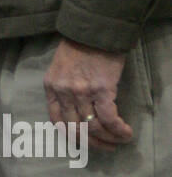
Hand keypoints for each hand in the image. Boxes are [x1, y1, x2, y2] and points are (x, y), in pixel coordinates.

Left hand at [44, 37, 131, 151]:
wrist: (95, 30)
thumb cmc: (79, 46)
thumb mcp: (60, 67)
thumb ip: (63, 88)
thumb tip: (76, 110)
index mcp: (51, 87)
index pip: (56, 120)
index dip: (71, 135)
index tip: (83, 141)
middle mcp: (63, 92)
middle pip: (75, 128)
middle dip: (92, 142)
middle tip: (106, 147)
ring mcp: (82, 92)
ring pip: (93, 126)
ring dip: (108, 138)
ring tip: (119, 141)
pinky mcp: (102, 90)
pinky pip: (109, 118)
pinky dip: (118, 130)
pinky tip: (126, 133)